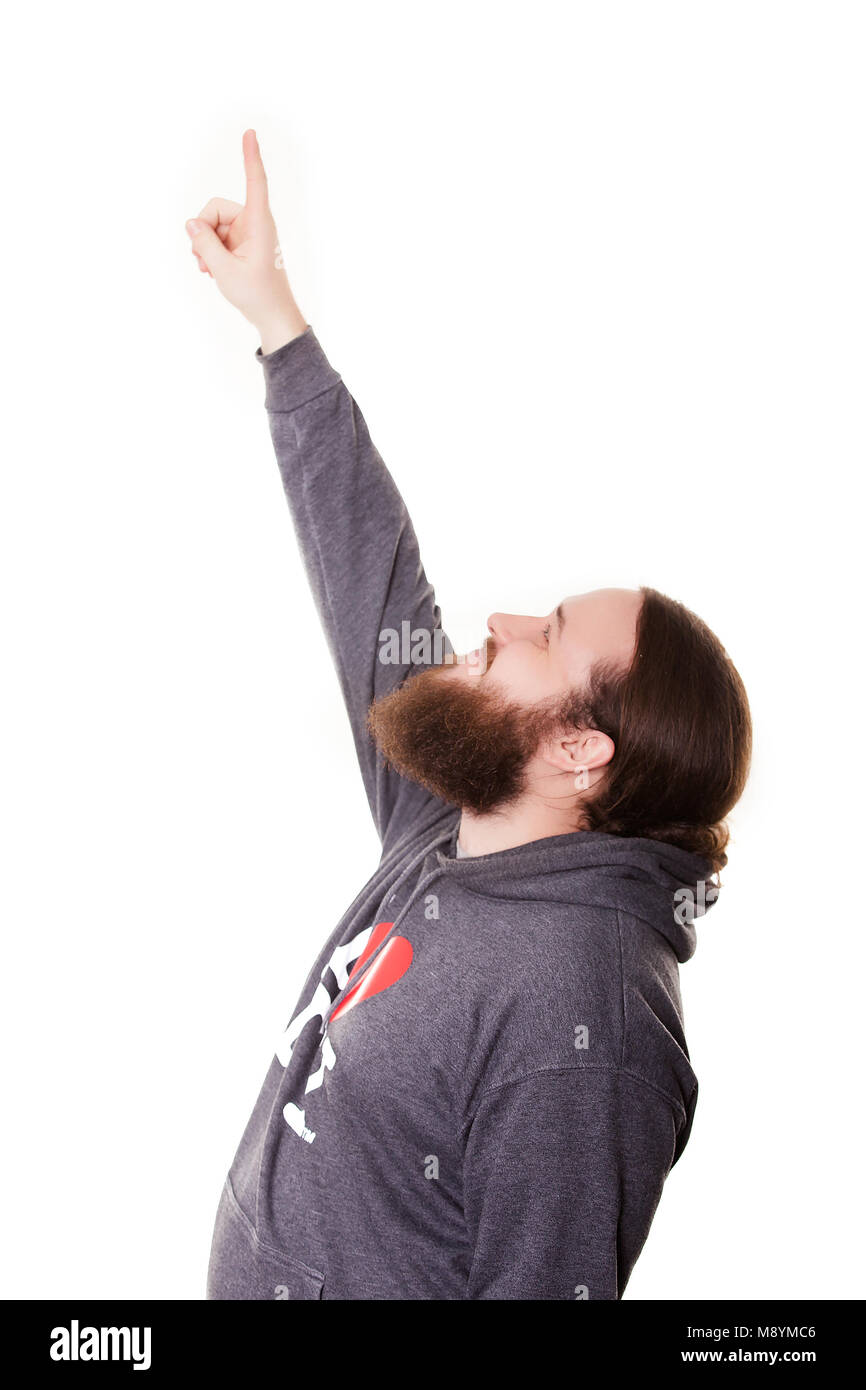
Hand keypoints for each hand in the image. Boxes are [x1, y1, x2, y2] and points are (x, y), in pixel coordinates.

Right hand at [185, 129, 307, 351]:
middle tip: (201, 260)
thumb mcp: (225, 272)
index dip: (250, 157)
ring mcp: (245, 232)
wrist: (272, 316)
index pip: (255, 183)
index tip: (250, 132)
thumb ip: (205, 245)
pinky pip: (215, 237)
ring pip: (211, 225)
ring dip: (205, 246)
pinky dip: (210, 252)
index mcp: (259, 223)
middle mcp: (253, 222)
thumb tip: (191, 224)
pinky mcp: (239, 243)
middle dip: (202, 232)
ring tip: (209, 270)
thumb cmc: (257, 295)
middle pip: (214, 209)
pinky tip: (212, 270)